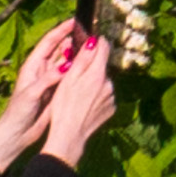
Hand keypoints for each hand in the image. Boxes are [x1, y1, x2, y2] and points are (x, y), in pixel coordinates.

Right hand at [39, 33, 117, 158]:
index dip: (97, 43)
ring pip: (104, 82)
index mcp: (97, 73)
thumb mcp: (68, 79)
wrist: (70, 135)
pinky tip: (85, 104)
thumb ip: (83, 59)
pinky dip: (97, 97)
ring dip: (95, 83)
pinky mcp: (111, 108)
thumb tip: (93, 40)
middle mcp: (109, 83)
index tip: (91, 41)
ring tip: (79, 94)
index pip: (104, 48)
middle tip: (77, 76)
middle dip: (93, 67)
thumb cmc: (64, 106)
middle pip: (102, 67)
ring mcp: (112, 97)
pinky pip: (105, 96)